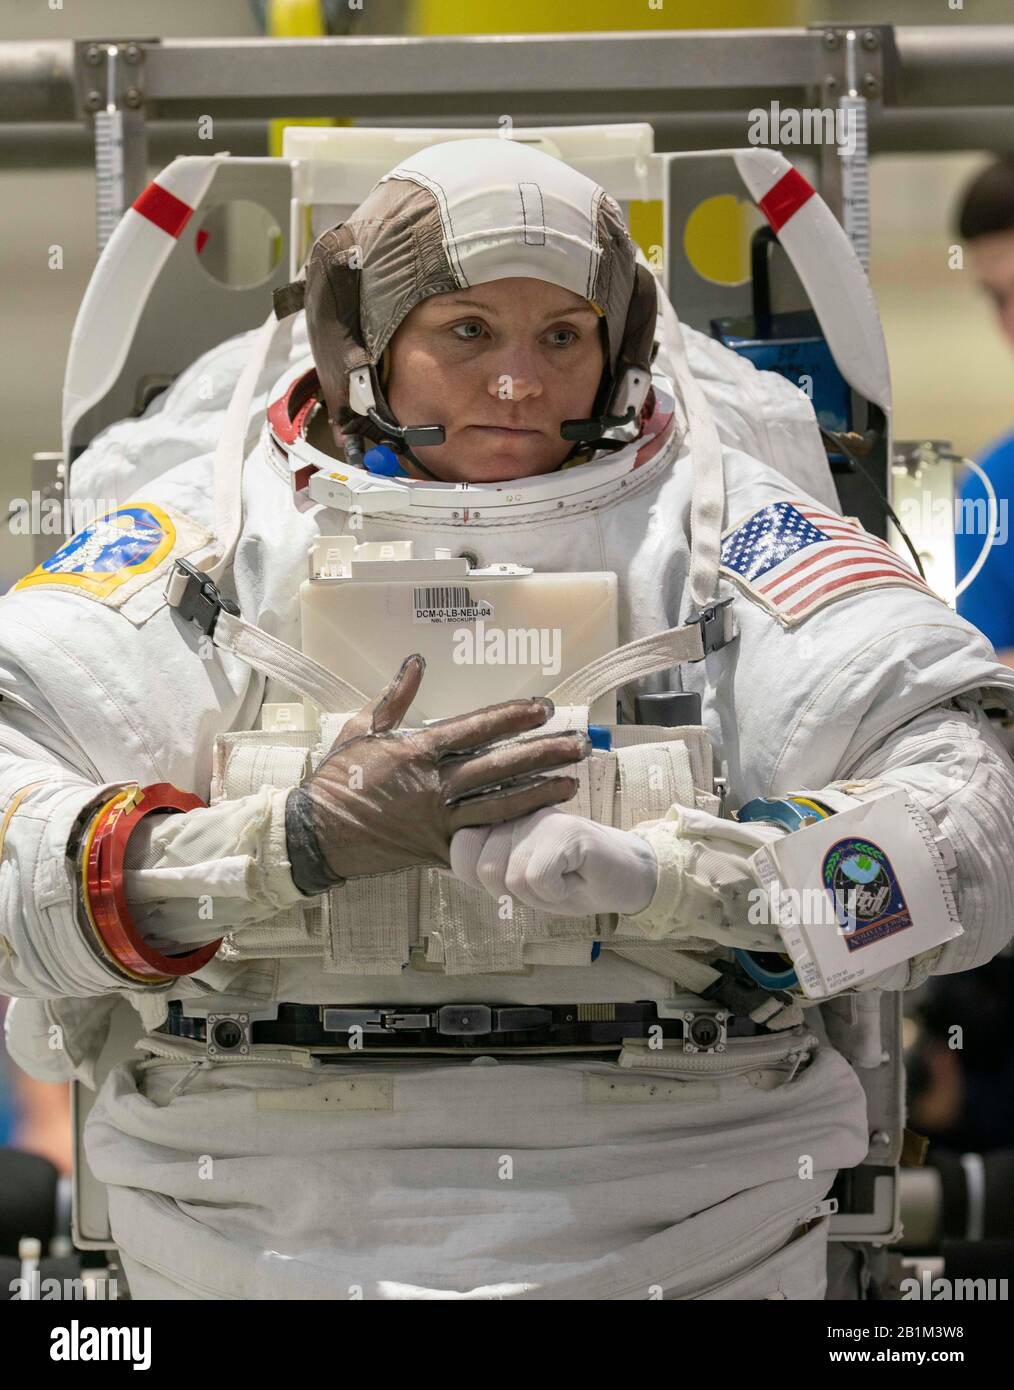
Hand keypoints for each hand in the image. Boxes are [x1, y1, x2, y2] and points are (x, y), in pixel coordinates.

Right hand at [285, 654, 590, 893]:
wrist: (317, 836)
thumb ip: (394, 698)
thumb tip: (415, 662)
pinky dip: (510, 831)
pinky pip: (481, 839)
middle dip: (543, 754)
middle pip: (500, 767)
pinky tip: (537, 823)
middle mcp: (435, 787)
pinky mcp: (439, 849)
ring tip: (572, 783)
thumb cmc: (338, 780)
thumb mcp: (360, 730)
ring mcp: (439, 821)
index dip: (512, 718)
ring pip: (500, 805)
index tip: (543, 708)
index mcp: (418, 752)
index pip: (476, 729)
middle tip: (577, 744)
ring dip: (539, 792)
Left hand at [450, 806, 658, 916]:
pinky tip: (575, 878)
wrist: (626, 877)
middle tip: (545, 880)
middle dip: (514, 892)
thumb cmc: (571, 879)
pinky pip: (537, 878)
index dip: (482, 877)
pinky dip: (557, 893)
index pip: (460, 847)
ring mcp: (542, 817)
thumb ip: (484, 866)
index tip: (516, 878)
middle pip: (483, 868)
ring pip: (510, 877)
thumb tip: (445, 863)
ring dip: (539, 894)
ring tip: (563, 877)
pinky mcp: (566, 831)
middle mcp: (518, 810)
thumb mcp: (519, 878)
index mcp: (502, 817)